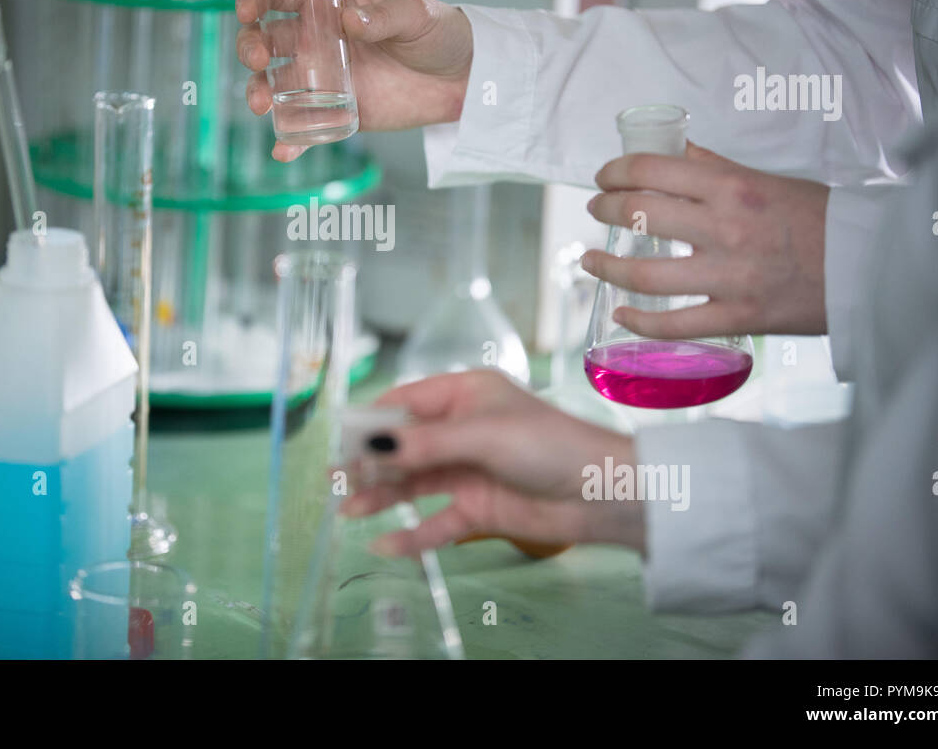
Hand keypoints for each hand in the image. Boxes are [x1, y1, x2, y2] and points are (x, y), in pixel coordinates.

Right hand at [234, 0, 472, 161]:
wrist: (461, 78)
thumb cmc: (438, 33)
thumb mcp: (416, 16)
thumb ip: (384, 16)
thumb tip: (349, 21)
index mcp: (331, 3)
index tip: (248, 10)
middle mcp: (317, 38)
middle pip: (266, 39)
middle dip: (250, 47)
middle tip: (259, 60)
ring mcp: (323, 77)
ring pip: (275, 84)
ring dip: (259, 92)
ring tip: (261, 105)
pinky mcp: (336, 112)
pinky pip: (304, 127)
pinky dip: (290, 140)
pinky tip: (283, 151)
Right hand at [340, 370, 644, 555]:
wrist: (602, 491)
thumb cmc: (547, 444)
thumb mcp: (481, 436)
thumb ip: (423, 445)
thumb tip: (371, 448)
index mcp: (464, 394)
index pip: (405, 403)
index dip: (371, 421)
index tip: (340, 439)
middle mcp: (461, 430)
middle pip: (403, 446)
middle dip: (370, 462)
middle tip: (335, 479)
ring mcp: (468, 470)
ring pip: (413, 483)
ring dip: (381, 496)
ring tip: (346, 510)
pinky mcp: (478, 508)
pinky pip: (436, 521)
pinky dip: (411, 532)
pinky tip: (384, 543)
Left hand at [581, 143, 829, 336]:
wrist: (869, 265)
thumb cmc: (818, 219)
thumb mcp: (767, 179)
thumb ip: (716, 168)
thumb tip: (672, 151)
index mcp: (732, 186)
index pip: (652, 170)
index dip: (615, 172)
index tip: (604, 177)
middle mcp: (725, 227)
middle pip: (638, 215)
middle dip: (605, 209)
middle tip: (595, 209)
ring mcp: (729, 275)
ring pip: (645, 274)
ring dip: (606, 267)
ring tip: (589, 260)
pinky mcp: (738, 315)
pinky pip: (675, 323)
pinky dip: (639, 320)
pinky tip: (621, 312)